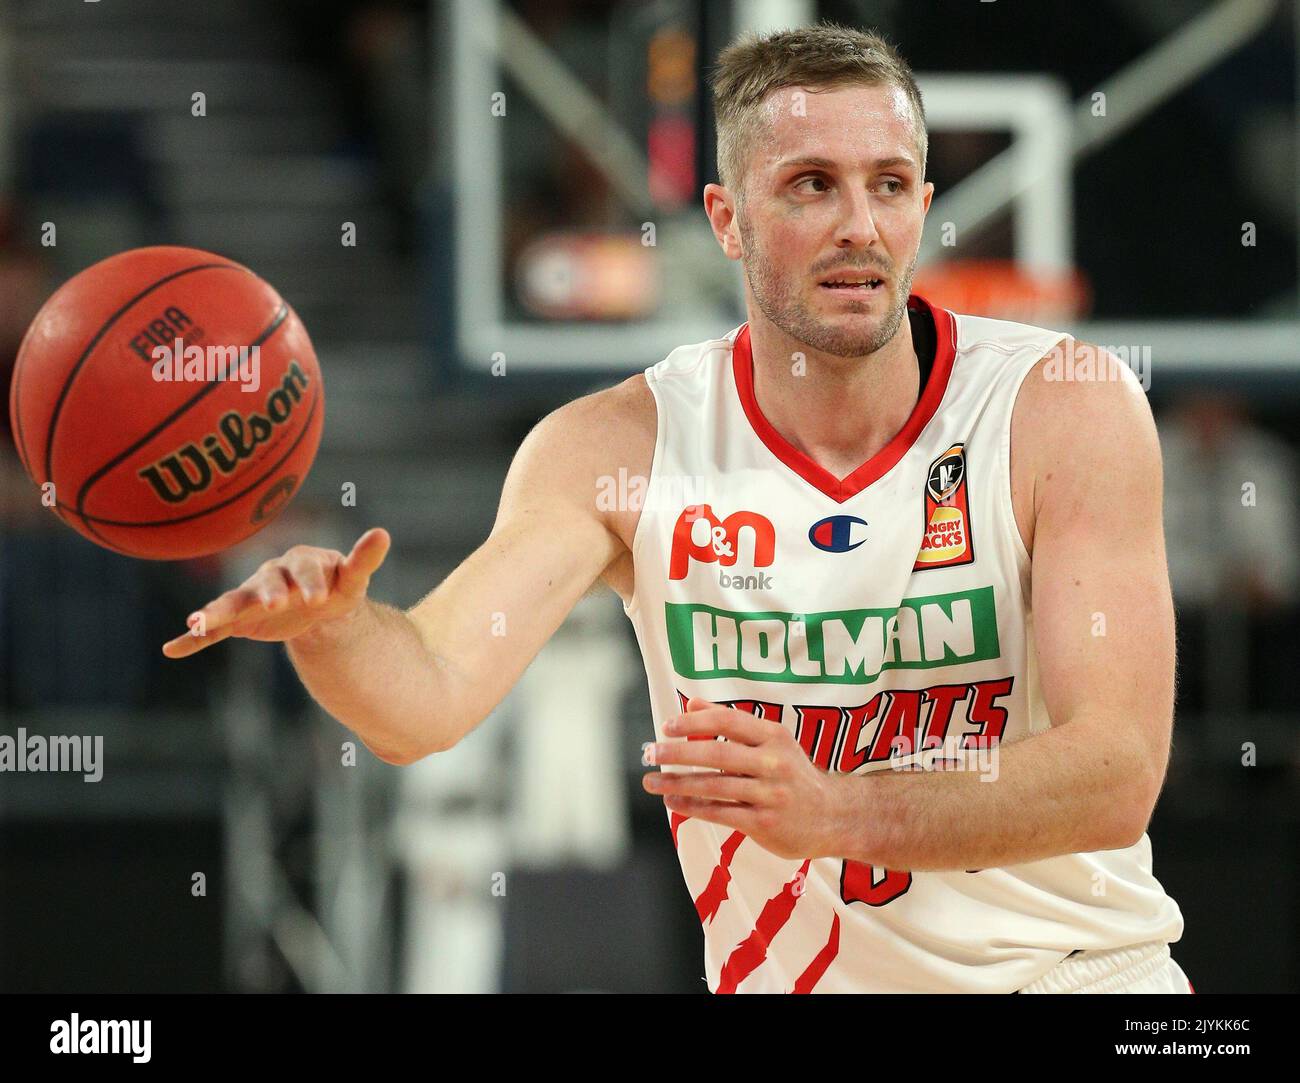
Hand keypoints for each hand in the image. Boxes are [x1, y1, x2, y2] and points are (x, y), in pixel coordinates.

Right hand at [161, 527, 390, 658]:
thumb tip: (382, 533)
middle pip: (267, 582)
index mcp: (302, 563)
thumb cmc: (336, 586)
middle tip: (274, 605)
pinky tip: (172, 649)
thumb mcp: (353, 578)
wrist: (317, 604)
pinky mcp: (240, 620)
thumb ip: (364, 559)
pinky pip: (216, 628)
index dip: (311, 582)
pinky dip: (195, 638)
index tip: (318, 598)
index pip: (306, 569)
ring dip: (216, 613)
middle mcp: (272, 576)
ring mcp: (253, 597)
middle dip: (269, 592)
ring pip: (232, 603)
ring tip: (197, 622)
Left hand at [641, 696, 851, 859]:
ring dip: (678, 783)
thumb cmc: (795, 774)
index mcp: (775, 736)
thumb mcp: (774, 741)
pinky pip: (720, 812)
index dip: (695, 722)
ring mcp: (769, 794)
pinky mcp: (764, 823)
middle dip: (679, 753)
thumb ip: (734, 722)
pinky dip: (693, 808)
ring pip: (714, 786)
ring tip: (652, 781)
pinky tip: (673, 802)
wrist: (834, 815)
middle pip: (717, 754)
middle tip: (651, 752)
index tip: (668, 725)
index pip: (728, 721)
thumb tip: (693, 702)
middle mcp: (773, 763)